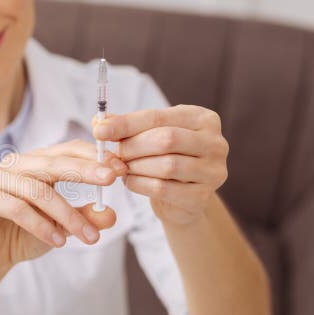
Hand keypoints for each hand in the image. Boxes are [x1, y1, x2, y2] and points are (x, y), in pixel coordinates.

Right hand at [0, 138, 125, 278]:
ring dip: (67, 215)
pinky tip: (58, 242)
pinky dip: (41, 226)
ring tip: (89, 238)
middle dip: (85, 170)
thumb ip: (84, 217)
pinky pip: (18, 209)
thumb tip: (111, 214)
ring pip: (39, 191)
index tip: (120, 169)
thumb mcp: (62, 226)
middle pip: (54, 163)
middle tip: (111, 179)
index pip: (67, 150)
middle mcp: (16, 164)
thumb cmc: (26, 235)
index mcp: (36, 162)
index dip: (93, 156)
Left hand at [93, 104, 228, 225]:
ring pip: (166, 166)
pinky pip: (163, 189)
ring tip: (122, 168)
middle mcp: (215, 142)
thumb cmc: (163, 158)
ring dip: (135, 167)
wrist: (180, 197)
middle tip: (114, 154)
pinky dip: (140, 184)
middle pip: (165, 140)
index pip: (158, 117)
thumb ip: (125, 127)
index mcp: (201, 118)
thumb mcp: (147, 136)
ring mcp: (213, 171)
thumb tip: (98, 122)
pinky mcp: (203, 197)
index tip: (98, 130)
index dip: (125, 124)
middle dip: (131, 147)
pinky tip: (130, 181)